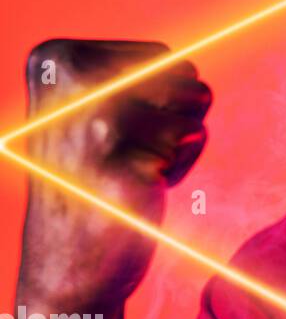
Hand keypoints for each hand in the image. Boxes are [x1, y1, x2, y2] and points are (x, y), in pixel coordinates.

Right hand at [17, 39, 211, 312]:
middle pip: (183, 73)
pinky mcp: (124, 163)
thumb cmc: (96, 177)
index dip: (157, 98)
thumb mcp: (99, 106)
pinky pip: (193, 137)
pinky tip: (139, 187)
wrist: (68, 263)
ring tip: (132, 168)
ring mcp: (93, 124)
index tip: (114, 133)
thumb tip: (196, 77)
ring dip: (177, 141)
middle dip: (174, 116)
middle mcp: (68, 83)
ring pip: (193, 103)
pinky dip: (180, 164)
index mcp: (56, 59)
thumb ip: (141, 73)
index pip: (162, 56)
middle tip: (128, 154)